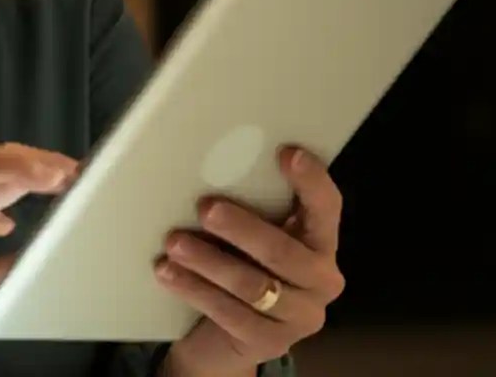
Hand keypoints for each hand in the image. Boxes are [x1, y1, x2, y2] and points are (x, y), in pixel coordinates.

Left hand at [155, 146, 345, 375]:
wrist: (225, 338)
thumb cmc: (239, 268)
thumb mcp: (248, 239)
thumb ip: (249, 210)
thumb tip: (207, 170)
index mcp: (321, 243)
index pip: (326, 208)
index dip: (311, 181)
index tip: (286, 153)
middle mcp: (322, 280)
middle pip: (283, 251)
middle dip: (242, 228)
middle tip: (205, 207)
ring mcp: (300, 316)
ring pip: (252, 285)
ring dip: (208, 261)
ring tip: (173, 243)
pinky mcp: (270, 343)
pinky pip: (229, 313)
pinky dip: (194, 290)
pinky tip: (168, 273)